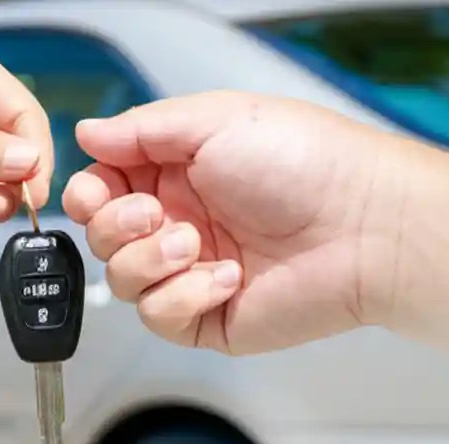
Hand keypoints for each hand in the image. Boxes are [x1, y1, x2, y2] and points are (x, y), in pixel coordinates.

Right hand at [62, 91, 448, 354]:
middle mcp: (179, 222)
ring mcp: (191, 273)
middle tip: (156, 214)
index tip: (98, 192)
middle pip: (103, 238)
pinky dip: (186, 296)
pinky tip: (230, 277)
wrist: (363, 227)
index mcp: (177, 173)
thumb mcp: (216, 120)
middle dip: (117, 227)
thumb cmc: (302, 163)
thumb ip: (142, 129)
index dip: (89, 193)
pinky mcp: (207, 318)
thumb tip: (86, 133)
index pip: (102, 189)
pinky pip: (159, 317)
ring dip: (149, 261)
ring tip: (196, 244)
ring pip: (122, 282)